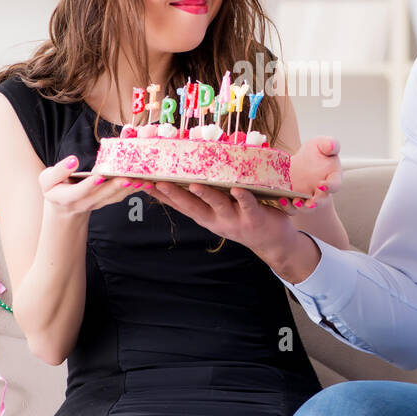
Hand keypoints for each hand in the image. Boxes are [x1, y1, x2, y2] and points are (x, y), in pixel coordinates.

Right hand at [40, 155, 140, 216]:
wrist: (64, 206)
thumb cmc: (55, 188)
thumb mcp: (47, 180)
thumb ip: (58, 171)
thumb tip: (73, 160)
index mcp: (68, 198)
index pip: (79, 192)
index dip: (89, 185)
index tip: (99, 176)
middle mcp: (86, 203)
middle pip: (103, 195)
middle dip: (116, 186)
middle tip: (128, 178)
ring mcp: (99, 203)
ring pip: (116, 196)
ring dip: (131, 189)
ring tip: (143, 179)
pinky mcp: (109, 200)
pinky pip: (123, 195)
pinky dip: (135, 188)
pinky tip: (147, 180)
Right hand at [147, 181, 303, 260]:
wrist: (274, 242)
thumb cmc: (243, 217)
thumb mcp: (219, 211)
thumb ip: (204, 196)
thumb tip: (187, 173)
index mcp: (205, 216)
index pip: (178, 204)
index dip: (160, 195)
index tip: (142, 183)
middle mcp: (216, 219)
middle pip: (191, 206)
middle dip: (174, 195)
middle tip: (158, 182)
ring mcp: (234, 219)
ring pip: (217, 204)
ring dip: (205, 195)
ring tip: (194, 184)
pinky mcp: (254, 217)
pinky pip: (248, 204)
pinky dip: (243, 197)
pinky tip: (237, 188)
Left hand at [291, 135, 342, 203]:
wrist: (302, 162)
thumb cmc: (316, 153)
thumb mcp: (322, 145)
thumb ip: (330, 144)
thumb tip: (331, 146)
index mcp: (332, 178)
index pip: (335, 184)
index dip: (330, 187)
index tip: (322, 185)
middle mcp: (321, 191)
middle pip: (322, 200)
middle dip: (317, 203)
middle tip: (311, 203)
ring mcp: (308, 197)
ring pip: (307, 207)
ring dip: (302, 207)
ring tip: (295, 203)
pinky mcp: (295, 200)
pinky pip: (292, 207)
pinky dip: (287, 206)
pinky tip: (281, 200)